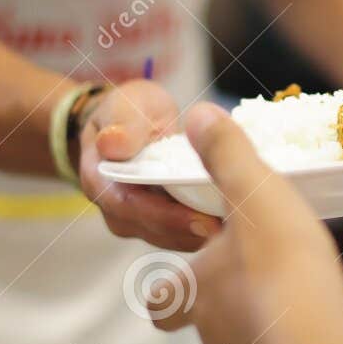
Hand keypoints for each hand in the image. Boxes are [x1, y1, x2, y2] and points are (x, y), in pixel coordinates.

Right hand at [76, 81, 221, 251]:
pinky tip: (236, 225)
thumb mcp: (126, 107)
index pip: (130, 205)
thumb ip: (122, 124)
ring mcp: (138, 220)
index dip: (165, 215)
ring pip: (171, 237)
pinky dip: (208, 230)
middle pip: (154, 229)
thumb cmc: (128, 113)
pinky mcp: (160, 224)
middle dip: (193, 231)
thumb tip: (113, 144)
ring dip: (204, 236)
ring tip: (241, 230)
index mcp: (101, 180)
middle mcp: (116, 209)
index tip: (200, 217)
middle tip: (234, 230)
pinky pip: (184, 233)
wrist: (128, 124)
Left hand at [152, 103, 342, 343]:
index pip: (162, 301)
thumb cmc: (278, 264)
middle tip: (266, 293)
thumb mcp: (254, 192)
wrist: (315, 343)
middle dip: (235, 316)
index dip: (169, 293)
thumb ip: (228, 155)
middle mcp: (216, 340)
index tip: (184, 282)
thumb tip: (197, 116)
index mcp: (198, 292)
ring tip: (326, 323)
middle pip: (211, 333)